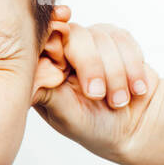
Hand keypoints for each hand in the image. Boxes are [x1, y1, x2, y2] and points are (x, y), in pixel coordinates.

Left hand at [32, 5, 161, 163]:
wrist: (136, 129)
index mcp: (45, 67)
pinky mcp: (115, 41)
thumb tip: (27, 81)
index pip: (43, 41)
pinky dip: (133, 67)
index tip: (64, 49)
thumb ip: (47, 93)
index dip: (53, 37)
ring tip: (119, 102)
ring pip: (102, 38)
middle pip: (75, 36)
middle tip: (97, 95)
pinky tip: (136, 89)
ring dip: (116, 74)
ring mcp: (91, 43)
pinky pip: (124, 40)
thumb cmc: (95, 127)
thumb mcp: (66, 116)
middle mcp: (65, 50)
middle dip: (91, 66)